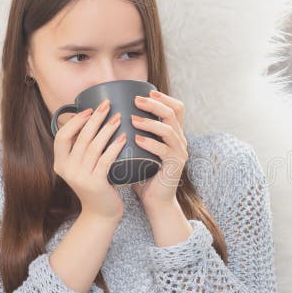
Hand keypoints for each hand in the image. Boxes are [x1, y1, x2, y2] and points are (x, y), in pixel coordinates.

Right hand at [52, 99, 127, 222]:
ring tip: (118, 117)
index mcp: (60, 163)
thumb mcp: (83, 167)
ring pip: (93, 147)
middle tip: (108, 105)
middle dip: (95, 119)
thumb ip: (82, 150)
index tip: (90, 110)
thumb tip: (92, 121)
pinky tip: (123, 137)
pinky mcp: (95, 184)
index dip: (75, 121)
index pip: (61, 136)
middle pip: (80, 138)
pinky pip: (105, 160)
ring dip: (107, 129)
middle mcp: (67, 170)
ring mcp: (80, 177)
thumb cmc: (96, 185)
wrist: (101, 214)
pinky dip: (115, 147)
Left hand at [130, 90, 187, 209]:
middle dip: (155, 104)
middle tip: (136, 101)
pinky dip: (150, 143)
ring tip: (133, 119)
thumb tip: (110, 118)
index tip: (146, 92)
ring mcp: (180, 153)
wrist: (156, 200)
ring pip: (170, 130)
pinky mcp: (175, 165)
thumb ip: (133, 134)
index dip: (164, 98)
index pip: (177, 108)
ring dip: (150, 122)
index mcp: (174, 134)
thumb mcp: (141, 150)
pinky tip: (137, 140)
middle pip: (174, 113)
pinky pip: (165, 150)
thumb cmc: (144, 174)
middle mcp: (180, 140)